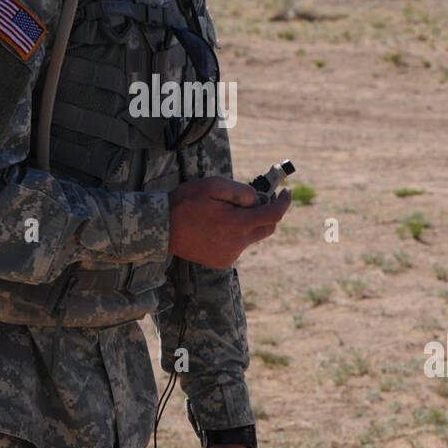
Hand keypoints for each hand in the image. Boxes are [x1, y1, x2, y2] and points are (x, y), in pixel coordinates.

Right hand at [168, 176, 290, 268]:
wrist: (161, 228)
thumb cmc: (186, 202)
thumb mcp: (213, 185)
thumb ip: (240, 191)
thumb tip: (257, 199)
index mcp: (237, 224)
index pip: (274, 215)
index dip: (284, 202)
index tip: (287, 192)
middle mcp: (237, 243)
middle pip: (267, 228)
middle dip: (267, 213)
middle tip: (256, 201)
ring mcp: (230, 255)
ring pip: (250, 237)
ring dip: (246, 224)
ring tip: (222, 214)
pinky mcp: (222, 262)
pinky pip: (237, 246)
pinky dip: (234, 235)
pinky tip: (215, 228)